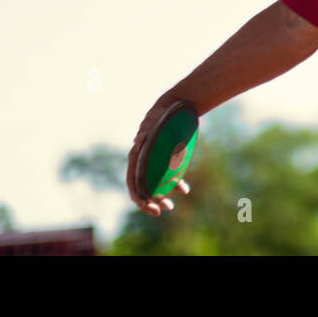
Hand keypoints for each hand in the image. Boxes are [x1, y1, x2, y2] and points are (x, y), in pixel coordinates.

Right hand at [126, 92, 194, 216]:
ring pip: (156, 185)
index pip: (132, 182)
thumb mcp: (152, 121)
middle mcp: (145, 162)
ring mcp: (157, 162)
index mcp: (137, 156)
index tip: (147, 205)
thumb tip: (138, 140)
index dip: (137, 196)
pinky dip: (176, 184)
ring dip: (161, 198)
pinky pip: (171, 176)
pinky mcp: (170, 159)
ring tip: (169, 207)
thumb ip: (145, 131)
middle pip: (143, 188)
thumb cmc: (163, 112)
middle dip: (149, 202)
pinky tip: (184, 189)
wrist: (177, 106)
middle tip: (160, 210)